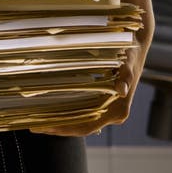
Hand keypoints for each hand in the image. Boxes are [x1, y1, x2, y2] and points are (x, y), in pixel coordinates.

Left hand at [30, 30, 153, 137]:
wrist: (136, 43)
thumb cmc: (130, 52)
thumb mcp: (128, 61)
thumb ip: (125, 76)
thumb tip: (121, 89)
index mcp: (119, 110)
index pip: (88, 126)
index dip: (67, 128)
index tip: (48, 127)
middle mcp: (113, 114)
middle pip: (82, 127)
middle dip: (59, 127)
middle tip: (35, 126)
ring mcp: (108, 109)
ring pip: (81, 121)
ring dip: (62, 121)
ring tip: (40, 120)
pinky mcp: (104, 102)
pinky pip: (83, 112)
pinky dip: (68, 112)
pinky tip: (53, 108)